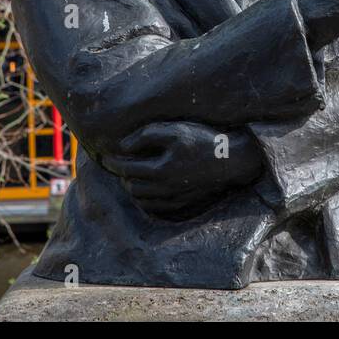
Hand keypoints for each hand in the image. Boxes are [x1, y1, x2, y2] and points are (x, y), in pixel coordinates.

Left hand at [103, 121, 262, 219]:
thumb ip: (145, 136)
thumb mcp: (174, 130)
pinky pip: (157, 207)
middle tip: (117, 164)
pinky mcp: (184, 202)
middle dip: (121, 176)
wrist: (233, 160)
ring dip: (132, 189)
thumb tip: (122, 146)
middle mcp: (165, 189)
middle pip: (132, 187)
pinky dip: (146, 200)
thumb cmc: (203, 140)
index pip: (126, 169)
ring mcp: (175, 198)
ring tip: (130, 176)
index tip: (105, 156)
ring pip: (142, 200)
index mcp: (160, 170)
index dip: (113, 162)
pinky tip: (147, 189)